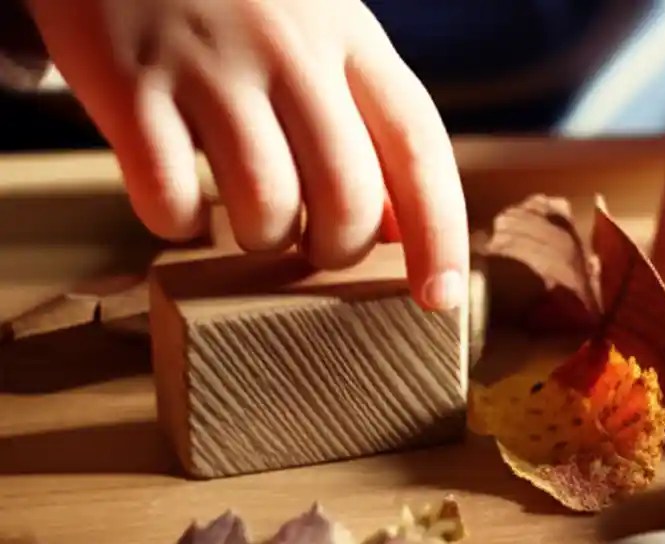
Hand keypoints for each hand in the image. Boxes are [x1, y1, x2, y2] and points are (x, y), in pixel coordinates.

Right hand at [24, 0, 467, 309]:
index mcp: (351, 38)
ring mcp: (208, 61)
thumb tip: (404, 235)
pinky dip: (178, 222)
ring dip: (263, 240)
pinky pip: (169, 191)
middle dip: (338, 250)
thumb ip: (364, 120)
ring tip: (249, 222)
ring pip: (267, 201)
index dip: (440, 233)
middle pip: (347, 193)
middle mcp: (289, 48)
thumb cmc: (236, 1)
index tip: (441, 298)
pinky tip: (178, 204)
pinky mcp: (128, 78)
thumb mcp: (320, 35)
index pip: (419, 148)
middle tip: (314, 248)